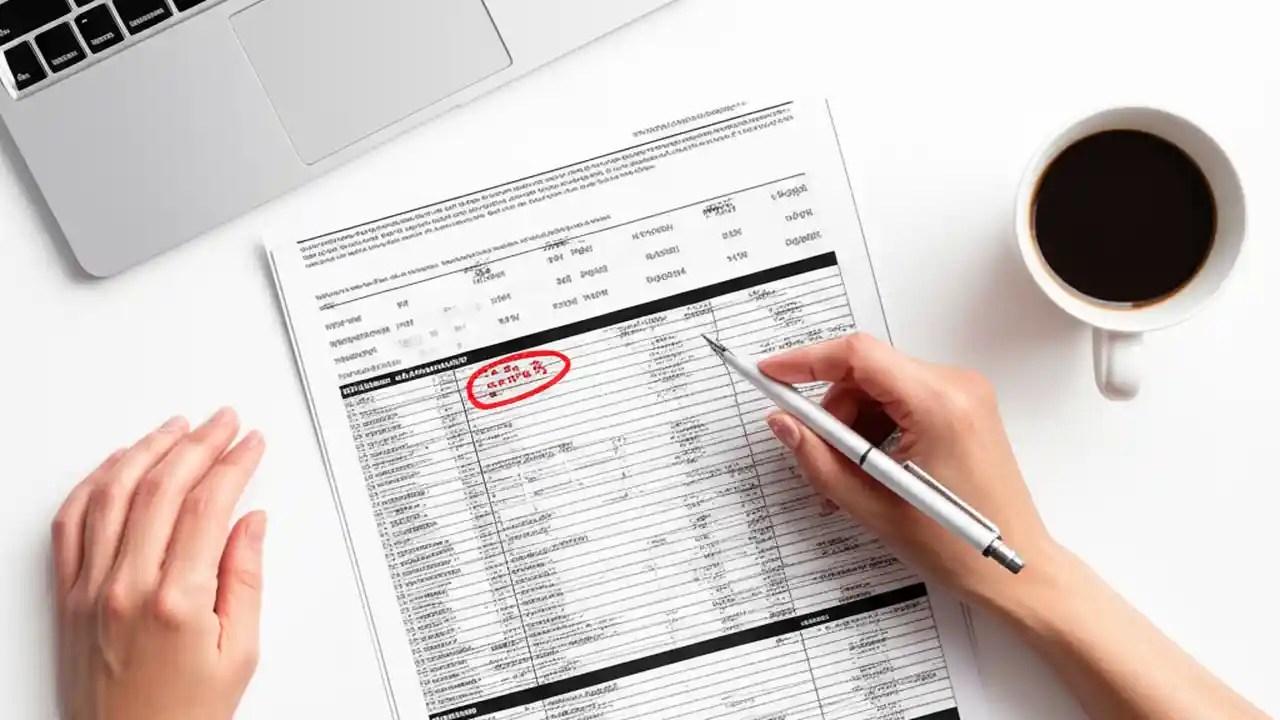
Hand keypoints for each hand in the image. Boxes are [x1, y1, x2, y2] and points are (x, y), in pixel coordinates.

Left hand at [52, 409, 266, 719]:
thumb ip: (245, 580)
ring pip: (112, 494)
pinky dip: (94, 484)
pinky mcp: (68, 598)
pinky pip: (71, 524)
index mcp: (176, 602)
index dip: (233, 464)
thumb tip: (250, 523)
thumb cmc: (185, 716)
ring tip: (176, 428)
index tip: (251, 444)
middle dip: (198, 444)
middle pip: (161, 489)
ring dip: (147, 450)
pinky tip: (118, 465)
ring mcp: (90, 590)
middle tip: (223, 421)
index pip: (207, 506)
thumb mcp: (240, 654)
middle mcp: (126, 588)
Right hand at [759, 334, 1055, 610]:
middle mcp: (956, 387)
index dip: (807, 361)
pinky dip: (877, 426)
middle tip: (818, 451)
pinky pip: (902, 399)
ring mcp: (963, 395)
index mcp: (939, 405)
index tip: (773, 373)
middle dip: (833, 408)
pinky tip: (876, 467)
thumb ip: (819, 460)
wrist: (1017, 569)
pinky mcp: (963, 408)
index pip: (859, 356)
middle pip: (867, 371)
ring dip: (854, 422)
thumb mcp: (872, 506)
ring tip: (854, 473)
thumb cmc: (961, 546)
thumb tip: (784, 424)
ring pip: (881, 386)